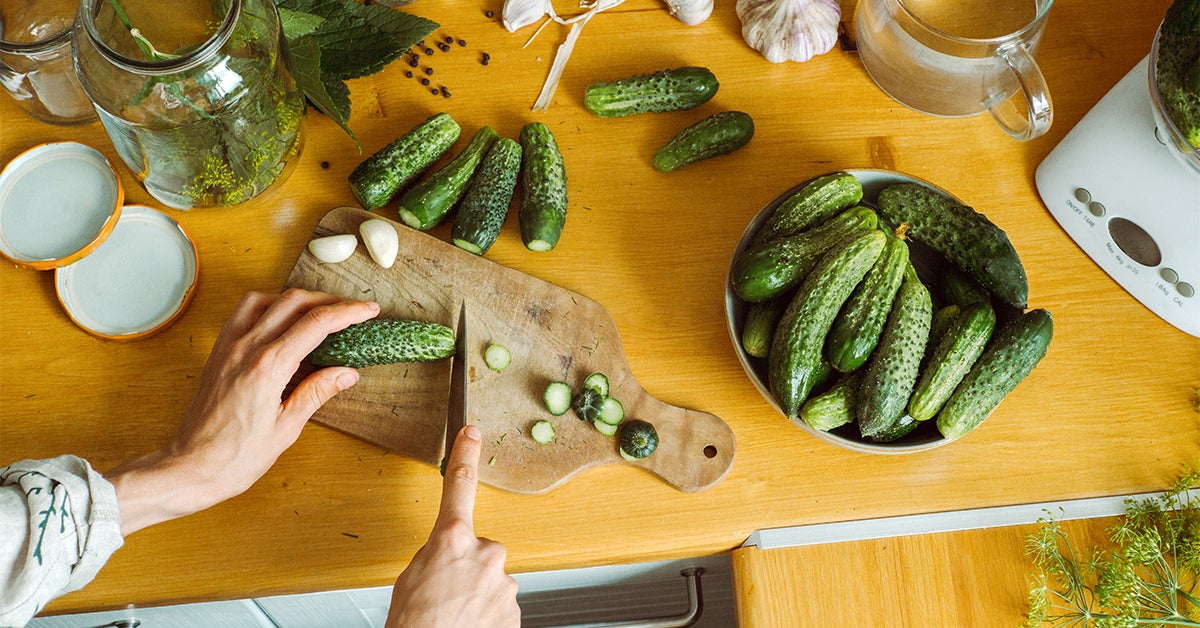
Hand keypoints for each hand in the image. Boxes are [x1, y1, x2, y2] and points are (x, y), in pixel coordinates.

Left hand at [108, 289, 379, 534]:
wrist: (190, 467)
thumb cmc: (235, 457)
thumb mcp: (286, 428)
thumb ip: (316, 393)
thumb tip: (346, 373)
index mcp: (268, 367)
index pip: (316, 323)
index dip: (348, 312)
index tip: (368, 311)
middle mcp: (246, 349)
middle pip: (293, 302)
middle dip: (328, 301)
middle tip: (350, 311)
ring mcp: (228, 347)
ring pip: (265, 300)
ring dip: (295, 299)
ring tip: (317, 312)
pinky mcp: (218, 353)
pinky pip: (242, 313)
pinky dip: (267, 307)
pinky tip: (281, 323)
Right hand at [386, 425, 519, 626]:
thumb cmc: (414, 626)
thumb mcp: (409, 578)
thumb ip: (435, 554)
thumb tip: (448, 553)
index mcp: (451, 540)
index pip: (459, 485)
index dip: (466, 454)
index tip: (473, 433)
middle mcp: (484, 555)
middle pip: (479, 550)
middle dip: (466, 566)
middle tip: (444, 593)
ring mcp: (502, 582)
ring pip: (490, 580)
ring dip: (475, 594)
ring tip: (453, 615)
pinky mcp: (514, 608)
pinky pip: (499, 604)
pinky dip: (485, 614)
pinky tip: (468, 624)